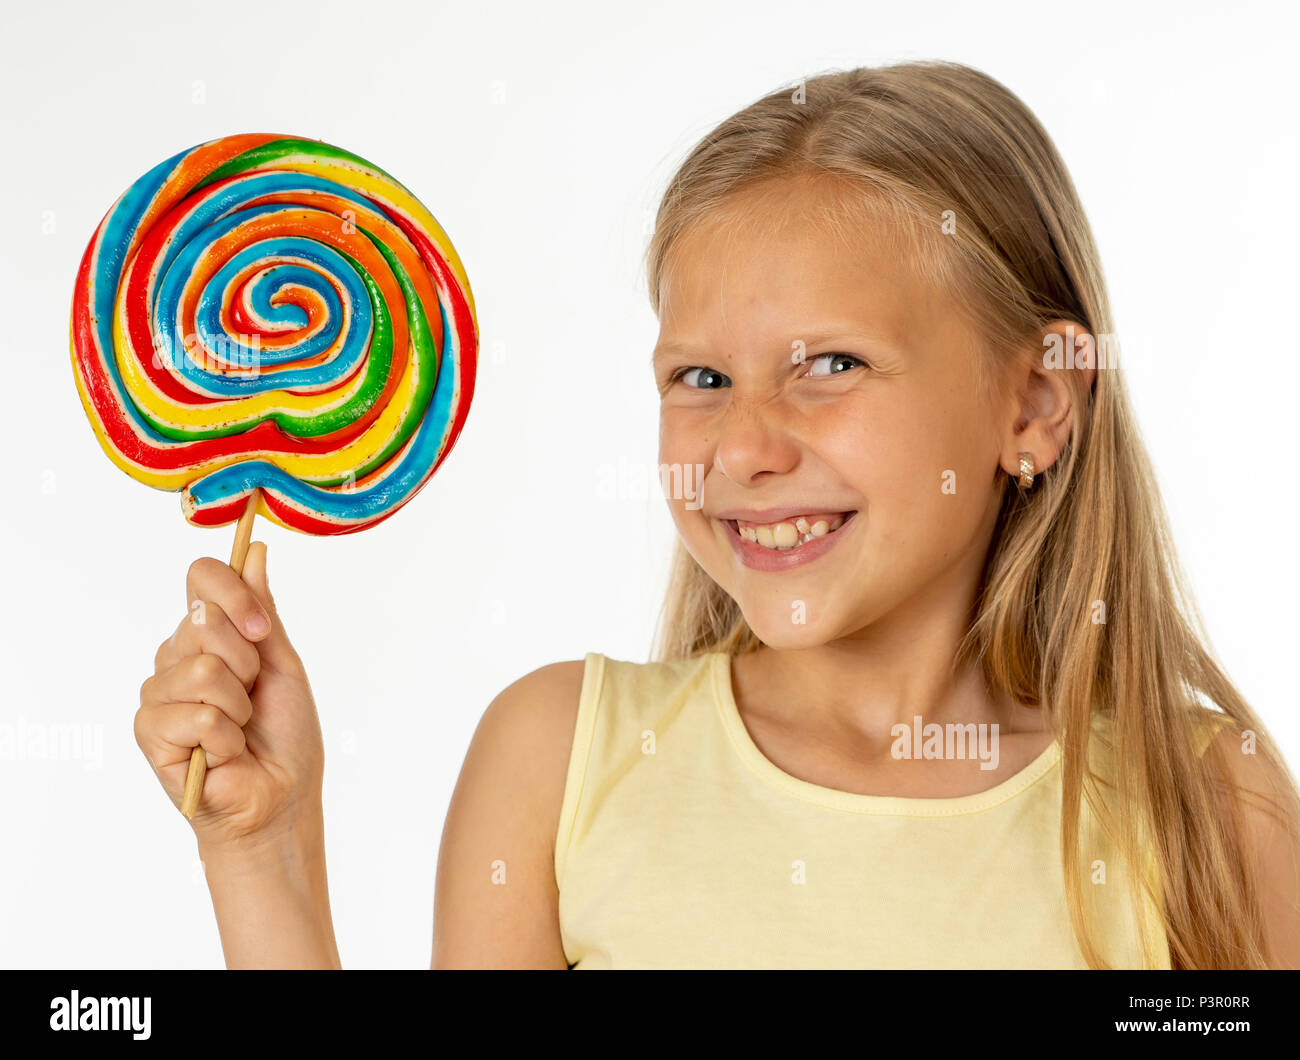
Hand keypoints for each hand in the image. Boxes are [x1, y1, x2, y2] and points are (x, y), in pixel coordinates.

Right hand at [135, 542, 324, 851]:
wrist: (281, 798)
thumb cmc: (285, 735)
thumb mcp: (283, 664)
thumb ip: (263, 612)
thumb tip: (253, 550)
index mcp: (210, 634)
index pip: (201, 577)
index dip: (233, 594)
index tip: (263, 632)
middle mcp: (177, 655)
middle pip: (206, 623)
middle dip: (248, 665)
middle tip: (254, 699)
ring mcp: (159, 693)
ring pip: (203, 671)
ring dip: (239, 707)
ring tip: (240, 728)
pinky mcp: (150, 732)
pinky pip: (198, 715)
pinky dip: (227, 738)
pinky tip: (224, 753)